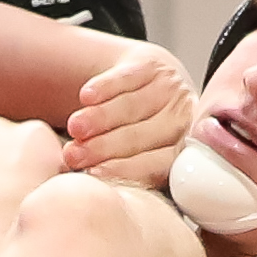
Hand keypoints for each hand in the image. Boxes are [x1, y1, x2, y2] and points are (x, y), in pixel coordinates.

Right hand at [65, 42, 195, 183]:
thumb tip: (94, 191)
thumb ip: (126, 175)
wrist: (149, 85)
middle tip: (75, 155)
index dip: (124, 170)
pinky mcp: (154, 65)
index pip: (155, 165)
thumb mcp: (140, 159)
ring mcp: (170, 90)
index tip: (94, 174)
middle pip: (140, 136)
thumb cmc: (138, 134)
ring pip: (131, 107)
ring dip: (100, 118)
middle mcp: (182, 119)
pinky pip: (128, 78)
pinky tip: (86, 96)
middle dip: (103, 146)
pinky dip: (106, 87)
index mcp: (181, 152)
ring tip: (74, 128)